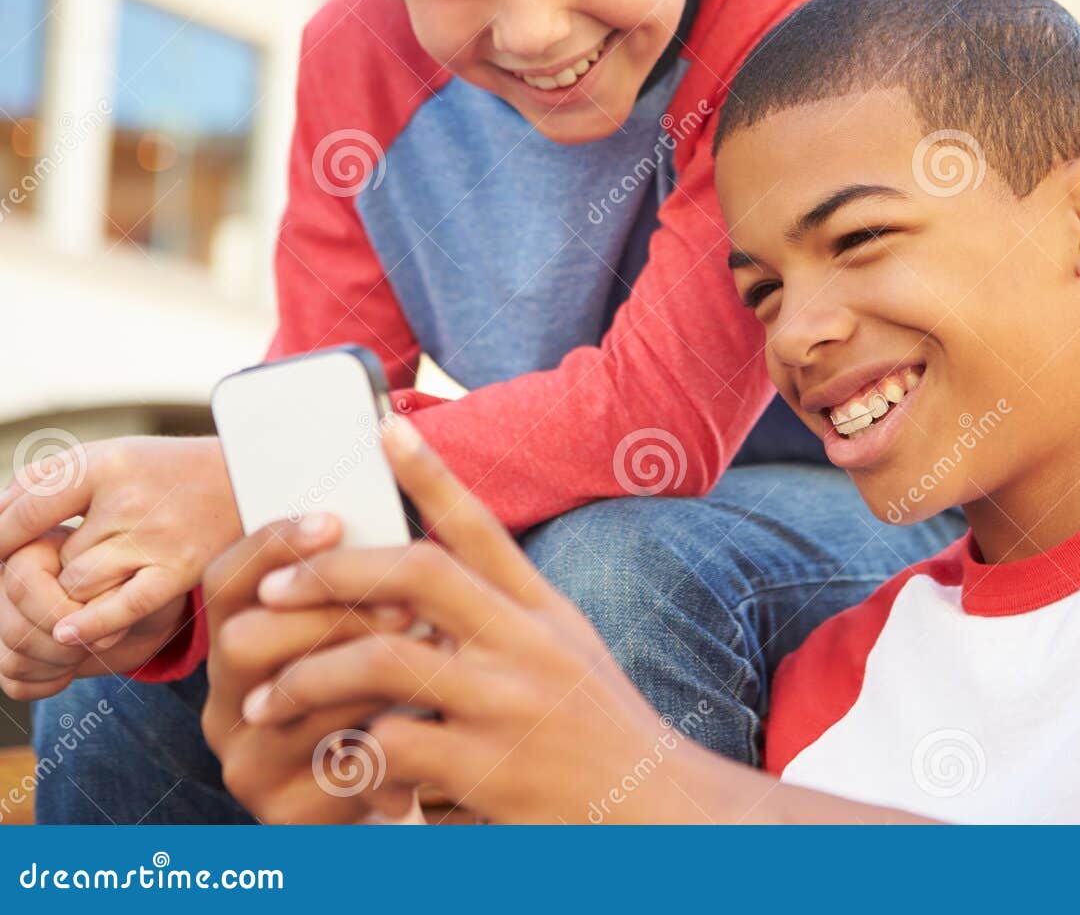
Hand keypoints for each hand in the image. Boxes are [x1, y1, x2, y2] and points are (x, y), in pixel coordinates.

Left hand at [0, 436, 241, 648]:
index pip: (28, 509)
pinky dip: (91, 623)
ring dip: (78, 590)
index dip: (0, 538)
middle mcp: (130, 499)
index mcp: (107, 464)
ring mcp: (156, 537)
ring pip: (80, 584)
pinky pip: (121, 607)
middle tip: (64, 569)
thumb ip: (48, 480)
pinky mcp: (179, 569)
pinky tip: (68, 632)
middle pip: (55, 555)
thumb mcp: (110, 456)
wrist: (249, 479)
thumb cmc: (166, 471)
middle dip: (51, 568)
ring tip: (99, 579)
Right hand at [0, 526, 186, 699]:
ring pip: (13, 659)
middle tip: (100, 639)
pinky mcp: (11, 652)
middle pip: (15, 630)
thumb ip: (105, 595)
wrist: (141, 606)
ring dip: (61, 665)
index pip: (23, 587)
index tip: (98, 615)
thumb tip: (71, 630)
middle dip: (66, 646)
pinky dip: (49, 683)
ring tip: (91, 648)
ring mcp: (5, 619)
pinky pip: (14, 684)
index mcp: (34, 550)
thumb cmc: (140, 581)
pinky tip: (73, 667)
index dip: (61, 612)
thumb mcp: (134, 580)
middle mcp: (8, 583)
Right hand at [199, 512, 418, 824]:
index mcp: (240, 644)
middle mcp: (228, 704)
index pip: (226, 581)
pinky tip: (433, 725)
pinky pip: (333, 770)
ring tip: (436, 653)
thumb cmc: (393, 688)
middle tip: (405, 605)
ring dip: (373, 675)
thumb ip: (364, 577)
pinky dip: (390, 741)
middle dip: (326, 615)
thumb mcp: (370, 630)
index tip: (333, 517)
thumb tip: (393, 474)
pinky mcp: (286, 814)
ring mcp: (248, 763)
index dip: (272, 544)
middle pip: (240, 641)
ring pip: (293, 707)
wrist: (409, 784)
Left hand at [242, 416, 718, 823]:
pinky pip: (390, 745)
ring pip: (382, 658)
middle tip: (273, 587)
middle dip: (334, 572)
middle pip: (418, 572)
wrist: (657, 808)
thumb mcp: (568, 651)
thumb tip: (431, 574)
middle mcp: (527, 642)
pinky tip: (330, 768)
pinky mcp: (489, 768)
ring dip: (309, 677)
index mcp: (542, 610)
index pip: (481, 527)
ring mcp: (507, 702)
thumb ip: (508, 614)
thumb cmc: (601, 730)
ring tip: (265, 703)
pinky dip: (348, 756)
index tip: (384, 428)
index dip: (430, 475)